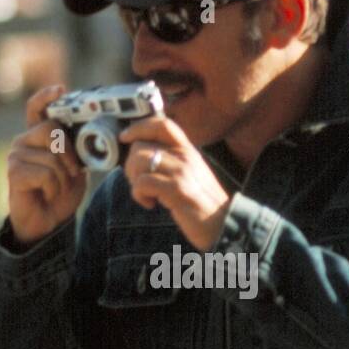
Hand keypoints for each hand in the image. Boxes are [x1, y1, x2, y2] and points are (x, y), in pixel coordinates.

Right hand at [6, 85, 87, 245]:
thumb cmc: (59, 193)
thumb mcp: (75, 168)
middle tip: (72, 171)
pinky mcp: (13, 173)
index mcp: (38, 136)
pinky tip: (45, 194)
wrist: (45, 222)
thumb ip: (79, 151)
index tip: (60, 90)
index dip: (46, 97)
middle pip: (50, 128)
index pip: (36, 108)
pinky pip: (45, 174)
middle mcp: (23, 141)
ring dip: (63, 178)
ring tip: (55, 188)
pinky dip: (53, 188)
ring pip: (51, 156)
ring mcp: (16, 156)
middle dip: (69, 152)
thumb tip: (95, 138)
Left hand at [120, 115, 230, 251]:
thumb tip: (140, 155)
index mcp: (188, 150)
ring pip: (138, 161)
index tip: (124, 137)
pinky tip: (150, 204)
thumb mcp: (190, 173)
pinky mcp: (176, 188)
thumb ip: (171, 161)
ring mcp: (181, 171)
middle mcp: (184, 156)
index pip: (161, 124)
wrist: (224, 224)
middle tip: (139, 183)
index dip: (138, 127)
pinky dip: (139, 195)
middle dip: (130, 166)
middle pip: (140, 146)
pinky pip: (142, 182)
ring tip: (146, 194)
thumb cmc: (202, 203)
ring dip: (134, 180)